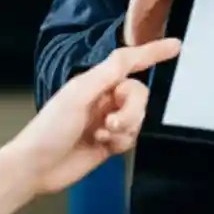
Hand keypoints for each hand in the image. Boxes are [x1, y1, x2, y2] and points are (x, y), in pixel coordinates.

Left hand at [12, 38, 181, 194]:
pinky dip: (121, 142)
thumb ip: (105, 75)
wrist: (37, 167)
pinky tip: (101, 146)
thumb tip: (129, 55)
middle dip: (132, 111)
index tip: (175, 46)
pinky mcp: (110, 142)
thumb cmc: (49, 129)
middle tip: (112, 124)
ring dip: (124, 128)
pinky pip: (132, 137)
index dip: (152, 52)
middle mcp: (103, 97)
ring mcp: (107, 120)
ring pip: (138, 117)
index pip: (129, 61)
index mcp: (94, 81)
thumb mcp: (77, 96)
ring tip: (101, 136)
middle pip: (138, 94)